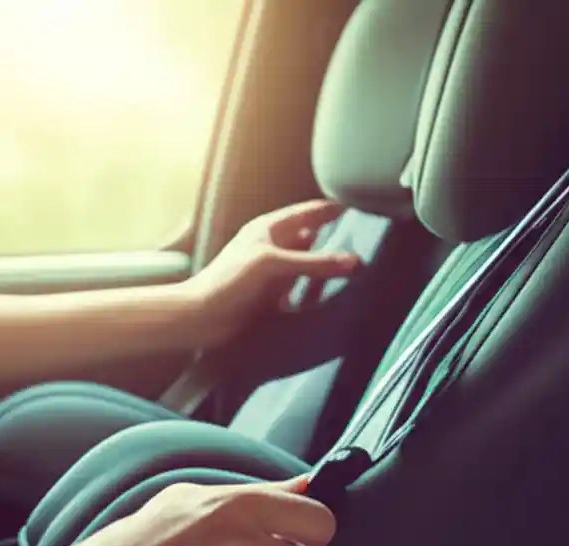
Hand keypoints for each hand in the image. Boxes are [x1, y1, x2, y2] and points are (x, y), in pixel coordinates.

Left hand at [181, 200, 358, 347]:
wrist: (200, 319)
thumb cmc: (228, 282)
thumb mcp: (273, 265)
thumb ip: (314, 262)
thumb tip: (355, 261)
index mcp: (268, 229)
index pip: (308, 212)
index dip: (332, 209)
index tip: (360, 204)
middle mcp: (271, 248)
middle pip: (310, 239)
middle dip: (335, 238)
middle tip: (368, 237)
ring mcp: (271, 274)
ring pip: (307, 265)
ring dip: (327, 266)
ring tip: (358, 266)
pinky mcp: (271, 297)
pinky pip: (300, 291)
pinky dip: (315, 291)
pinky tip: (332, 295)